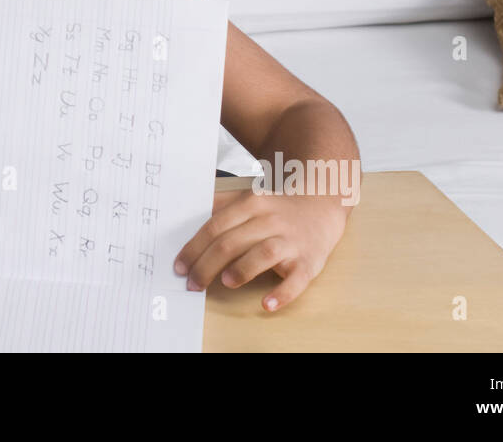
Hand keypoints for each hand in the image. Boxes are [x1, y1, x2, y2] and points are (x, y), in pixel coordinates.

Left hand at [173, 189, 351, 311]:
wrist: (322, 206)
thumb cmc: (277, 208)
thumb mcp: (250, 198)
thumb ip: (221, 205)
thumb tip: (186, 216)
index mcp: (251, 204)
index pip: (216, 226)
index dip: (194, 247)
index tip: (180, 266)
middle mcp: (270, 220)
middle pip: (232, 241)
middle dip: (207, 265)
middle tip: (193, 283)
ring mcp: (290, 241)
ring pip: (263, 253)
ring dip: (241, 269)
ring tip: (225, 282)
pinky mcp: (309, 262)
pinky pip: (296, 280)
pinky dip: (281, 293)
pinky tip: (266, 304)